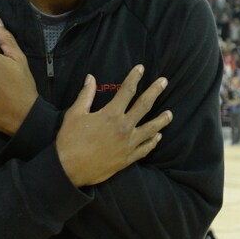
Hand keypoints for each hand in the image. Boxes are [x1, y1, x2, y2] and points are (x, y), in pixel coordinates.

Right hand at [55, 66, 171, 186]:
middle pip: (144, 106)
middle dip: (155, 91)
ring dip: (162, 120)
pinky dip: (153, 142)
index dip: (134, 77)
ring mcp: (128, 144)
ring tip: (170, 114)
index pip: (127, 90)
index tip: (141, 69)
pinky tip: (158, 137)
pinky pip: (145, 149)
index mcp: (111, 114)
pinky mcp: (127, 158)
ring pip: (151, 129)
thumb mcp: (74, 114)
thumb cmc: (70, 140)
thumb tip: (91, 78)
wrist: (69, 169)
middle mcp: (123, 127)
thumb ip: (86, 95)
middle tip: (164, 82)